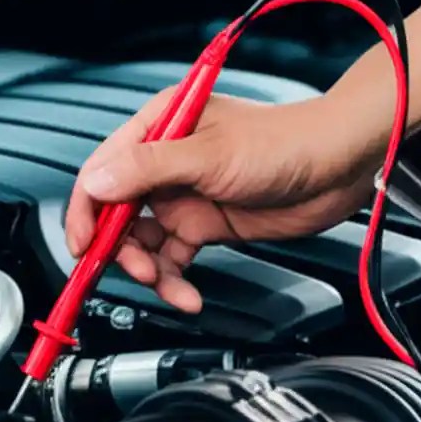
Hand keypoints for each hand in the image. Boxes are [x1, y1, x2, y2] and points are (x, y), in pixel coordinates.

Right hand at [65, 89, 382, 313]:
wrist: (338, 167)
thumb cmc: (285, 143)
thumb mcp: (211, 155)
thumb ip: (150, 169)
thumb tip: (97, 182)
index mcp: (159, 127)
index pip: (102, 170)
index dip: (86, 209)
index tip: (82, 244)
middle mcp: (166, 162)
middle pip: (116, 212)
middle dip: (117, 247)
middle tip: (133, 271)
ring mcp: (185, 195)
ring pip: (143, 241)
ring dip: (148, 269)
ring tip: (164, 283)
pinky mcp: (206, 223)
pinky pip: (174, 258)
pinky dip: (174, 279)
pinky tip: (185, 294)